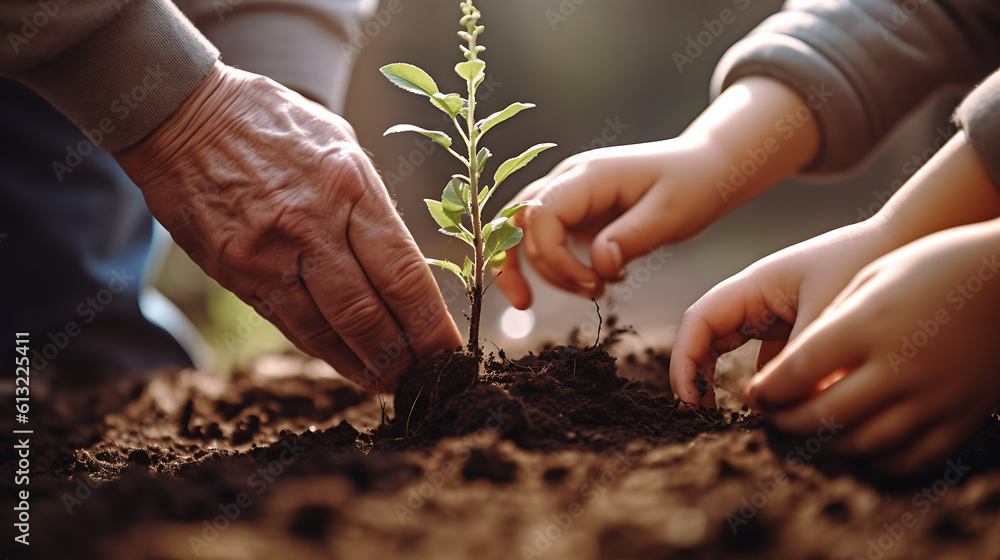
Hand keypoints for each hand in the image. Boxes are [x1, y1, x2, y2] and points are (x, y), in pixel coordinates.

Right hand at [115, 62, 461, 390]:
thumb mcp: (340, 145)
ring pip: (328, 330)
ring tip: (390, 382)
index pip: (403, 273)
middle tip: (424, 379)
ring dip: (364, 365)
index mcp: (350, 186)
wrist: (181, 115)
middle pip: (369, 313)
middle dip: (403, 356)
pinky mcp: (235, 272)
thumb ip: (369, 206)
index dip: (430, 323)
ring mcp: (269, 253)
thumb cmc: (273, 124)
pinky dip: (323, 351)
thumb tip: (399, 264)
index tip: (450, 351)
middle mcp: (312, 225)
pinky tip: (346, 364)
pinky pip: (289, 324)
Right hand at [495, 76, 820, 309]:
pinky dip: (563, 269)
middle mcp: (568, 180)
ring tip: (595, 291)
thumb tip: (598, 266)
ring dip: (548, 273)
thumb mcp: (671, 214)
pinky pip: (549, 243)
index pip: (540, 215)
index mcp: (587, 175)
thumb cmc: (692, 184)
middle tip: (529, 305)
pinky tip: (601, 280)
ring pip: (525, 235)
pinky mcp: (576, 213)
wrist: (706, 167)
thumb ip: (631, 239)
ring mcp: (568, 196)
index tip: (593, 284)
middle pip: (514, 222)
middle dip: (513, 266)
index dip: (554, 257)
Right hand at [669, 221, 896, 407]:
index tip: (688, 399)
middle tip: (697, 415)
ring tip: (721, 414)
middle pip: (705, 337)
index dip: (684, 361)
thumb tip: (777, 409)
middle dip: (694, 375)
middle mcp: (754, 298)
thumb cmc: (864, 263)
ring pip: (729, 349)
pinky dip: (762, 381)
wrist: (904, 238)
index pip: (698, 321)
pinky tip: (777, 407)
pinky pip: (763, 358)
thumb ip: (801, 361)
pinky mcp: (791, 325)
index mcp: (753, 285)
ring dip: (720, 379)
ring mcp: (771, 311)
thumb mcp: (830, 315)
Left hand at [748, 220, 999, 474]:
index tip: (755, 394)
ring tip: (807, 429)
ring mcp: (934, 397)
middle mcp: (901, 367)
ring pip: (861, 444)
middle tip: (772, 416)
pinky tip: (856, 443)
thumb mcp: (873, 278)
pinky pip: (907, 459)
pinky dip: (873, 459)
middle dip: (786, 421)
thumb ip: (831, 323)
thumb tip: (790, 368)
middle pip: (823, 415)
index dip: (768, 391)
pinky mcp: (961, 418)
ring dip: (824, 443)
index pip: (799, 372)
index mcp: (870, 324)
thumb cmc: (933, 266)